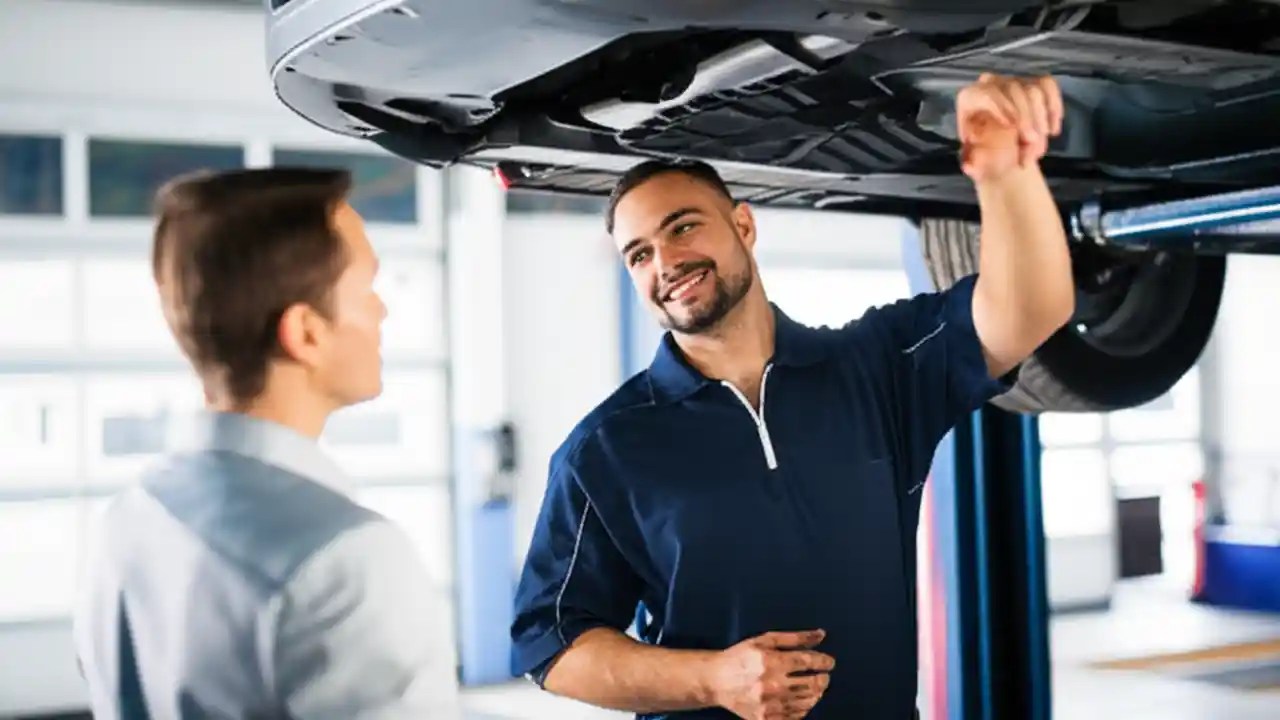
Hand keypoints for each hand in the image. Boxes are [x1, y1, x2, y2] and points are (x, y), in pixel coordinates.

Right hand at [708, 629, 834, 719]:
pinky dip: (804, 709)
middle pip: (812, 684)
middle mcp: (772, 684)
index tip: (829, 663)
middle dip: (823, 679)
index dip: (824, 662)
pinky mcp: (766, 719)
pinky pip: (795, 717)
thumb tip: (821, 635)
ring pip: (807, 702)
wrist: (716, 681)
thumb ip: (795, 638)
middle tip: (824, 676)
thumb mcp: (764, 640)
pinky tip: (802, 701)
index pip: (808, 662)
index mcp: (771, 661)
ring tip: (815, 687)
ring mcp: (769, 705)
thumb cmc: (741, 657)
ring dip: (816, 694)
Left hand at [956, 73, 1063, 182]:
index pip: (985, 93)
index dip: (1000, 106)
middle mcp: (991, 83)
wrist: (1002, 153)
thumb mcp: (973, 161)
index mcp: (970, 98)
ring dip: (1040, 122)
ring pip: (1034, 91)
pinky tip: (1053, 131)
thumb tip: (969, 165)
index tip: (1011, 124)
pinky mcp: (1035, 83)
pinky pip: (1049, 88)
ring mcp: (1015, 81)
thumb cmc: (984, 154)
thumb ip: (972, 162)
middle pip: (1014, 90)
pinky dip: (1053, 108)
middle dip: (1025, 118)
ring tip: (1038, 149)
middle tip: (1031, 141)